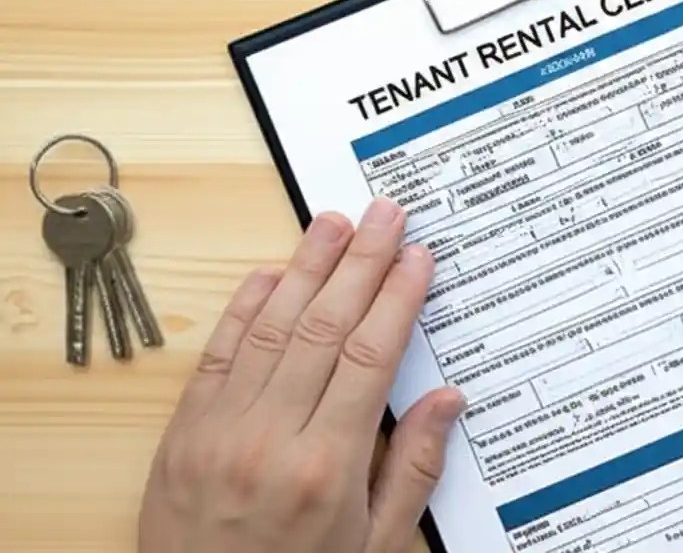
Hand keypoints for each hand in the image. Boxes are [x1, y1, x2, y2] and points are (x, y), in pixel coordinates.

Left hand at [138, 198, 464, 552]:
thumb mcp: (376, 547)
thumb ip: (413, 470)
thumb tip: (447, 401)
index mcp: (327, 467)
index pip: (370, 356)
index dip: (397, 297)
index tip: (416, 258)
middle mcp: (271, 438)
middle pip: (324, 326)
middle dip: (360, 261)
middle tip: (384, 214)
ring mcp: (220, 430)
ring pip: (270, 326)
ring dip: (305, 267)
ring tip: (333, 222)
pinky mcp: (182, 433)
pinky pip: (217, 354)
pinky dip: (243, 307)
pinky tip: (271, 271)